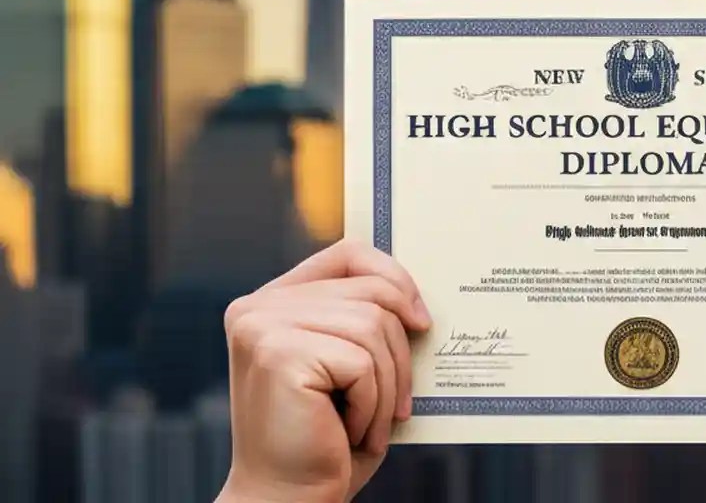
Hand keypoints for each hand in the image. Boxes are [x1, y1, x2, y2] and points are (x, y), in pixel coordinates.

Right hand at [217, 240, 430, 502]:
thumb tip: (420, 298)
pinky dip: (371, 403)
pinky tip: (349, 431)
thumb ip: (366, 320)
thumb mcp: (349, 366)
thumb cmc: (326, 437)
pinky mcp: (277, 354)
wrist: (288, 500)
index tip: (420, 320)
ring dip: (387, 384)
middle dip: (400, 351)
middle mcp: (258, 307)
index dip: (395, 277)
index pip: (348, 254)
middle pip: (371, 293)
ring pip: (373, 326)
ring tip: (371, 422)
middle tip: (397, 403)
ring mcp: (263, 327)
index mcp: (272, 302)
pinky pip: (361, 362)